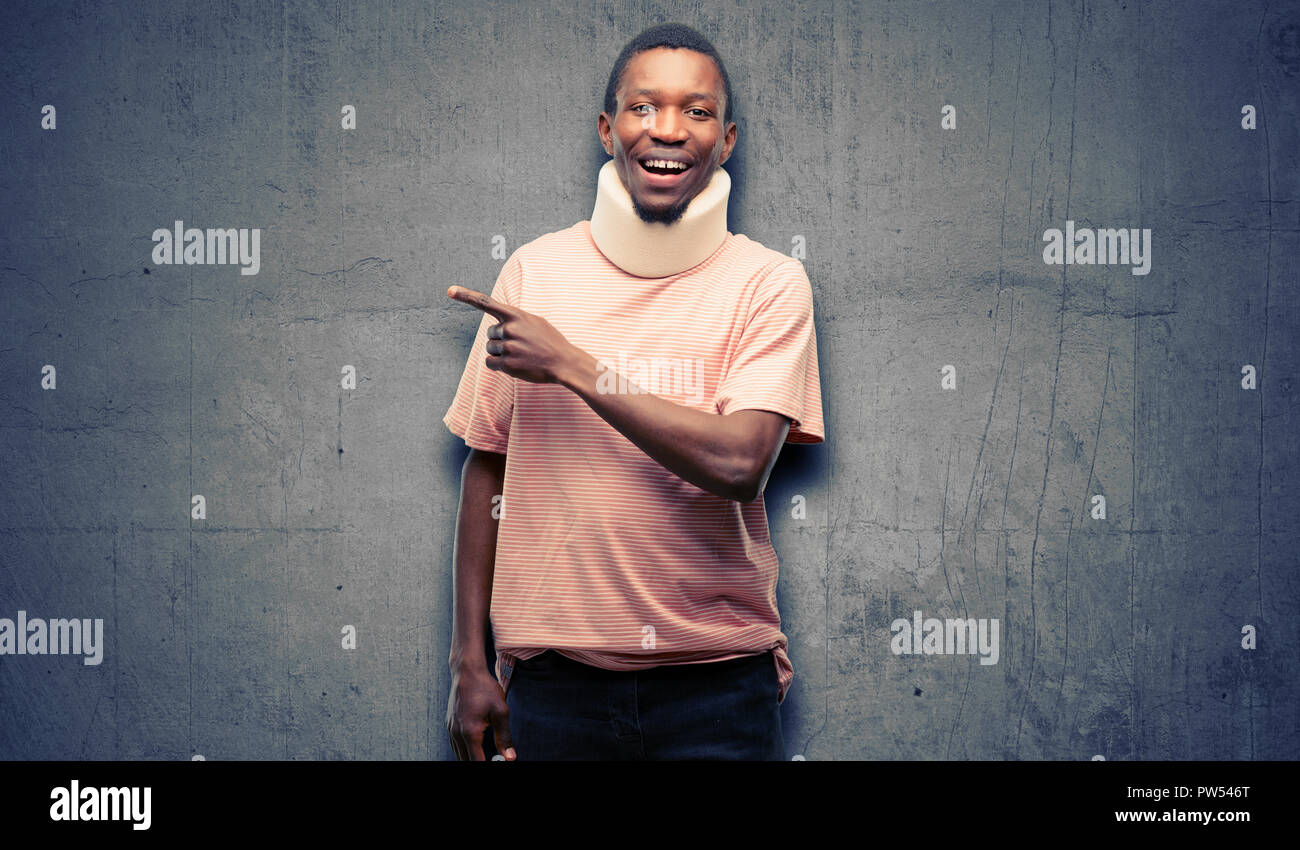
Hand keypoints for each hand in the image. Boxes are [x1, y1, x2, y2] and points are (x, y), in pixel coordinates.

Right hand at [445, 662, 515, 760]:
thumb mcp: (500, 711)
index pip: (476, 762)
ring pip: (458, 754)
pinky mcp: (449, 724)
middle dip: (476, 764)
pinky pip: (455, 744)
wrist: (467, 672)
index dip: (486, 767)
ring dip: (469, 758)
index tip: (496, 765)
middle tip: (492, 761)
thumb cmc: (485, 688)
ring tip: (483, 758)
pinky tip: (472, 751)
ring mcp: (451, 729)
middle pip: (464, 760)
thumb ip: (504, 737)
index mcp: (470, 732)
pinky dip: (463, 751)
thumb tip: (510, 758)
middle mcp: (457, 733)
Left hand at [448, 285, 577, 384]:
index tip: (450, 290)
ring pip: (490, 349)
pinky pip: (491, 363)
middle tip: (520, 345)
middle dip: (500, 340)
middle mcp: (510, 329)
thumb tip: (499, 324)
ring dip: (501, 353)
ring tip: (520, 355)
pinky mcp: (508, 364)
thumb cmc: (550, 341)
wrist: (564, 362)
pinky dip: (498, 365)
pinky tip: (515, 365)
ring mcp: (509, 347)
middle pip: (490, 334)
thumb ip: (516, 319)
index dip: (466, 296)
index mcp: (516, 315)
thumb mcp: (536, 322)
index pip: (486, 303)